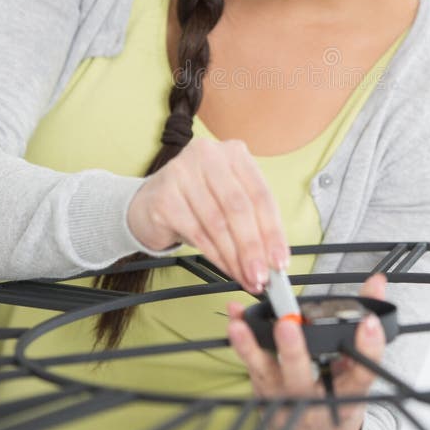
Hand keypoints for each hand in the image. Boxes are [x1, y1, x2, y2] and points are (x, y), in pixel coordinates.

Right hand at [126, 137, 288, 293]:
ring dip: (235, 257)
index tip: (280, 260)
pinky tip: (225, 268)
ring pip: (218, 223)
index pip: (260, 194)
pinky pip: (196, 233)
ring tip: (245, 277)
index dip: (273, 230)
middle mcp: (209, 155)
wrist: (149, 203)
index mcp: (234, 152)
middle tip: (262, 275)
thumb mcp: (229, 201)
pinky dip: (215, 256)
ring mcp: (183, 172)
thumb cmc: (198, 202)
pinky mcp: (165, 196)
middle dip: (253, 247)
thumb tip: (274, 258)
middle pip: (239, 208)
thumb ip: (254, 222)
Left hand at [227, 272, 387, 429]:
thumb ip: (365, 323)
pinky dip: (241, 343)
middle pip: (302, 378)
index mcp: (345, 397)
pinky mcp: (263, 392)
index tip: (370, 324)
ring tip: (241, 326)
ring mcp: (283, 399)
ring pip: (266, 373)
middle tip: (288, 326)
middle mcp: (312, 401)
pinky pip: (250, 366)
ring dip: (251, 348)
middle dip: (293, 352)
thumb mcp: (359, 371)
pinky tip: (235, 321)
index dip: (367, 350)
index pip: (360, 374)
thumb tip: (376, 283)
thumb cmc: (338, 399)